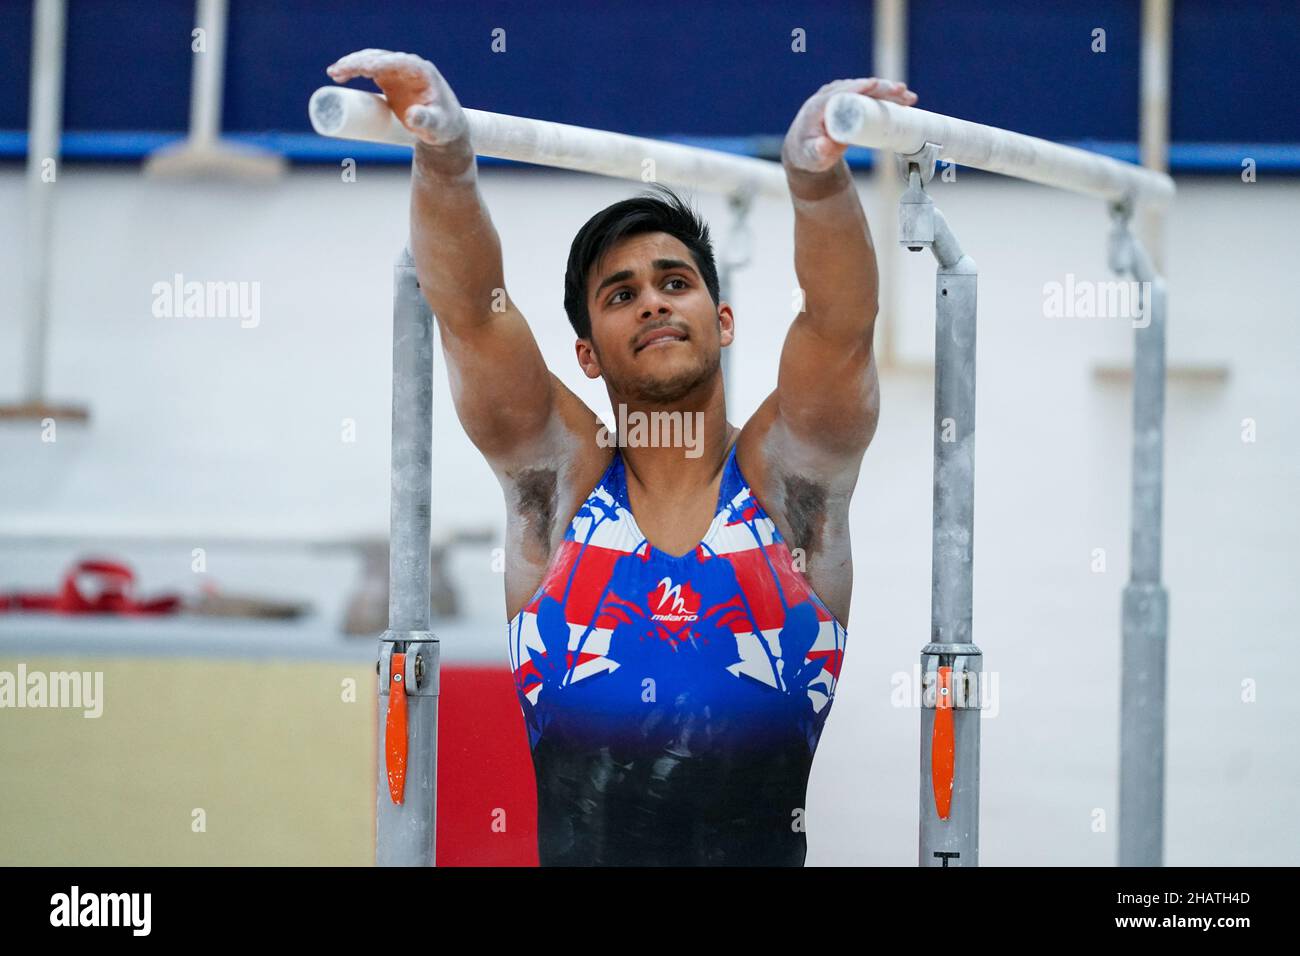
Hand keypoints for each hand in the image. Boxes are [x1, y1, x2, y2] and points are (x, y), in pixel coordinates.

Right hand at [326, 49, 469, 147]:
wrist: (441, 128)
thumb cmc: (442, 127)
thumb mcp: (436, 126)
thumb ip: (426, 121)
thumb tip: (412, 115)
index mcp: (422, 71)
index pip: (399, 62)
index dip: (382, 63)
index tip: (365, 69)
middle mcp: (408, 66)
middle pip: (380, 58)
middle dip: (359, 63)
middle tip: (339, 72)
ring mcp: (397, 71)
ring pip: (371, 60)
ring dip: (352, 64)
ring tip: (333, 73)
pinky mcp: (389, 79)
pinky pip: (368, 69)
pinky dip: (354, 70)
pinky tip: (339, 75)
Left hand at [782, 77, 917, 173]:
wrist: (805, 152)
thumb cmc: (808, 155)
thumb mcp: (812, 157)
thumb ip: (817, 152)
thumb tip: (824, 145)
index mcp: (818, 106)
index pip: (841, 91)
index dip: (859, 87)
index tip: (875, 84)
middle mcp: (829, 96)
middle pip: (859, 86)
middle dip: (881, 88)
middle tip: (903, 93)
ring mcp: (839, 96)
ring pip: (866, 88)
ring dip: (888, 91)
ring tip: (909, 98)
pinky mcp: (848, 99)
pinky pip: (868, 93)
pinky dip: (885, 95)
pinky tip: (902, 97)